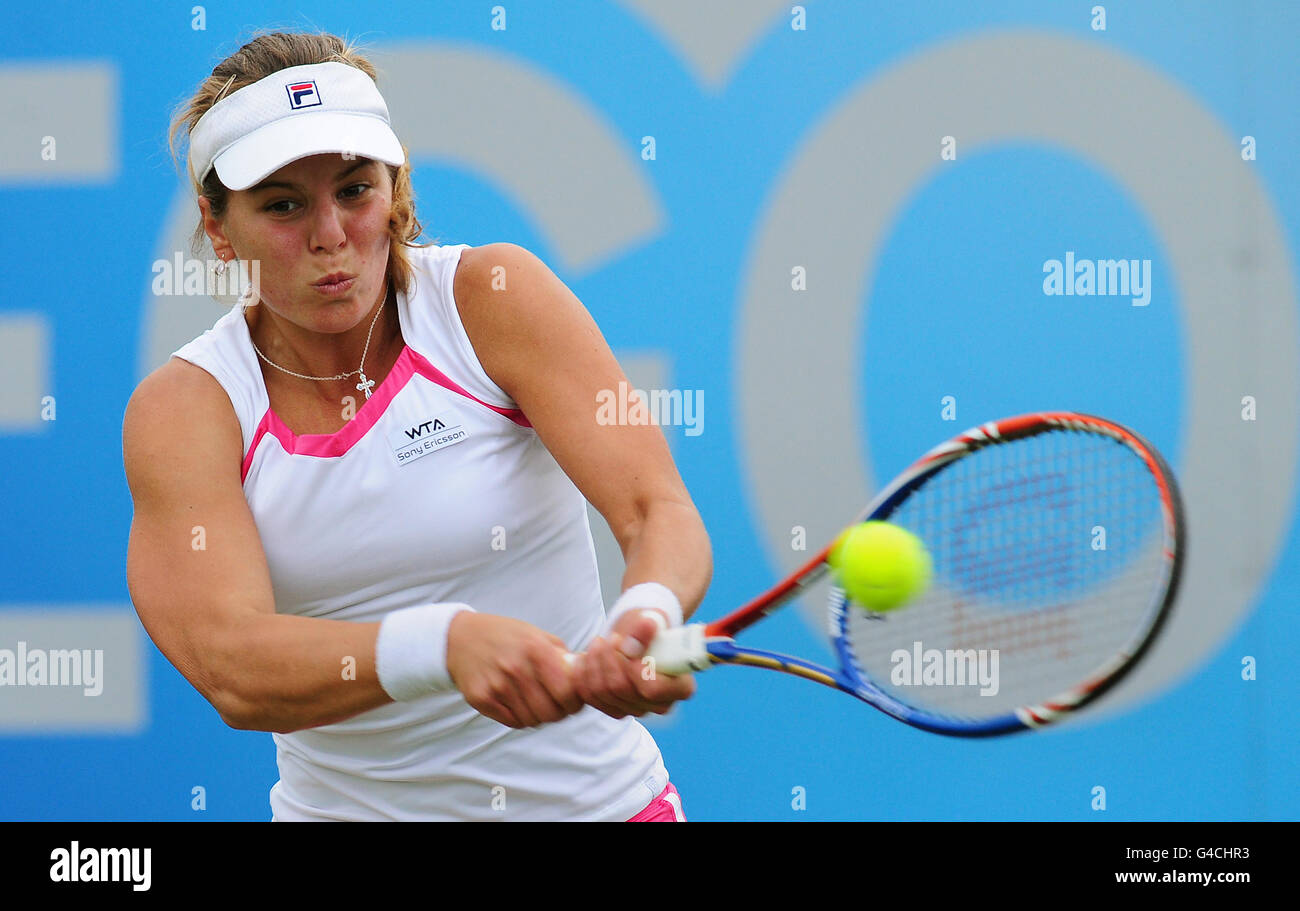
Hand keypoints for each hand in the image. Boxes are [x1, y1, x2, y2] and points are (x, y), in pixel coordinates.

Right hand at [446, 612, 582, 727]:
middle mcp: (516, 668)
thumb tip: (588, 679)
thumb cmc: (507, 636)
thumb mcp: (537, 635)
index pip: (567, 692)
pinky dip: (520, 718)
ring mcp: (497, 685)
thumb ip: (562, 657)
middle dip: (559, 713)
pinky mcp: (481, 699)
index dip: (576, 702)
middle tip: (558, 706)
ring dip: (540, 716)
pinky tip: (519, 703)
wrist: (461, 637)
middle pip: (551, 712)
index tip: (575, 701)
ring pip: (532, 720)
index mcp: (536, 649)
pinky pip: (512, 722)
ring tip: (537, 702)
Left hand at [572, 609, 695, 719]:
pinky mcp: (614, 709)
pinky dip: (584, 675)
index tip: (625, 643)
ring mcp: (636, 709)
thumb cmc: (649, 627)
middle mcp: (660, 704)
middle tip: (610, 637)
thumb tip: (647, 625)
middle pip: (624, 690)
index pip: (654, 689)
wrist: (636, 635)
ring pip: (604, 693)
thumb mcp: (651, 619)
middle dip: (611, 659)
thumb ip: (648, 626)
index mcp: (680, 687)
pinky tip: (588, 656)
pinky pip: (591, 696)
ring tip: (598, 641)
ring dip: (595, 663)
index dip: (635, 668)